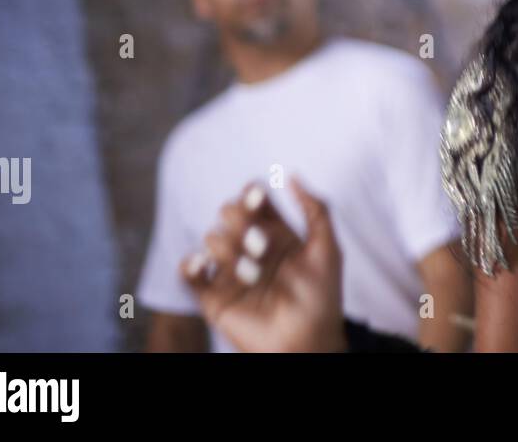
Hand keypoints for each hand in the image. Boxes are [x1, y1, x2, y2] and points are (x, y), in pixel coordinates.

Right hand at [181, 176, 345, 351]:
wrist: (307, 342)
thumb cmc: (322, 297)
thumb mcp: (327, 248)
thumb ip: (316, 209)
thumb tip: (293, 175)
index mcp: (277, 234)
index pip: (255, 202)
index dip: (252, 195)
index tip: (257, 196)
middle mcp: (251, 249)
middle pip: (230, 214)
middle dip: (240, 220)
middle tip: (259, 242)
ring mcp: (231, 272)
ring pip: (212, 238)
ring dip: (228, 247)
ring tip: (251, 270)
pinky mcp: (214, 298)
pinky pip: (191, 274)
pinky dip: (191, 264)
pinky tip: (202, 262)